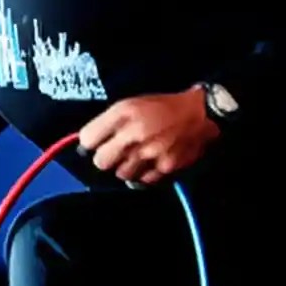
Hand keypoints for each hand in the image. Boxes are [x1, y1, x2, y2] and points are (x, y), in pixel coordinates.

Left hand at [78, 85, 218, 184]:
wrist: (201, 112)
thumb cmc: (162, 107)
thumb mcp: (130, 104)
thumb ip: (107, 123)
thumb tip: (85, 143)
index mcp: (123, 113)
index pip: (87, 139)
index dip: (89, 143)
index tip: (94, 143)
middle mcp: (134, 133)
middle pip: (101, 162)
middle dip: (105, 158)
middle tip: (115, 153)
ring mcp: (150, 152)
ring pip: (121, 174)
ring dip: (125, 168)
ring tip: (136, 156)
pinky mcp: (165, 166)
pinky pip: (143, 181)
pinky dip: (144, 175)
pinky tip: (150, 163)